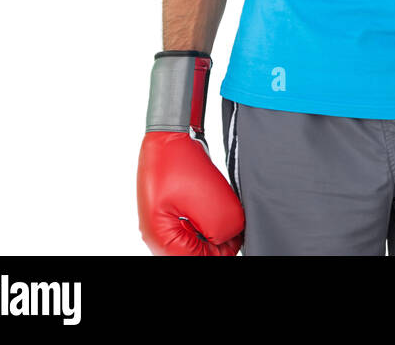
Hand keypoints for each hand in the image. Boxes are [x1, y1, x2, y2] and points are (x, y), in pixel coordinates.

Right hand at [136, 51, 243, 254]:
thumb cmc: (184, 165)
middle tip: (236, 223)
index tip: (238, 235)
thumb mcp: (214, 203)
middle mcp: (157, 236)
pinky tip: (216, 204)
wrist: (171, 134)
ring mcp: (161, 223)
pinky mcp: (170, 211)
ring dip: (214, 230)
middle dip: (218, 242)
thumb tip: (230, 239)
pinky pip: (192, 226)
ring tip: (226, 209)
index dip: (222, 252)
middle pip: (195, 253)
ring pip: (195, 240)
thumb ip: (225, 230)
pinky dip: (207, 219)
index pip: (197, 260)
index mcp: (161, 239)